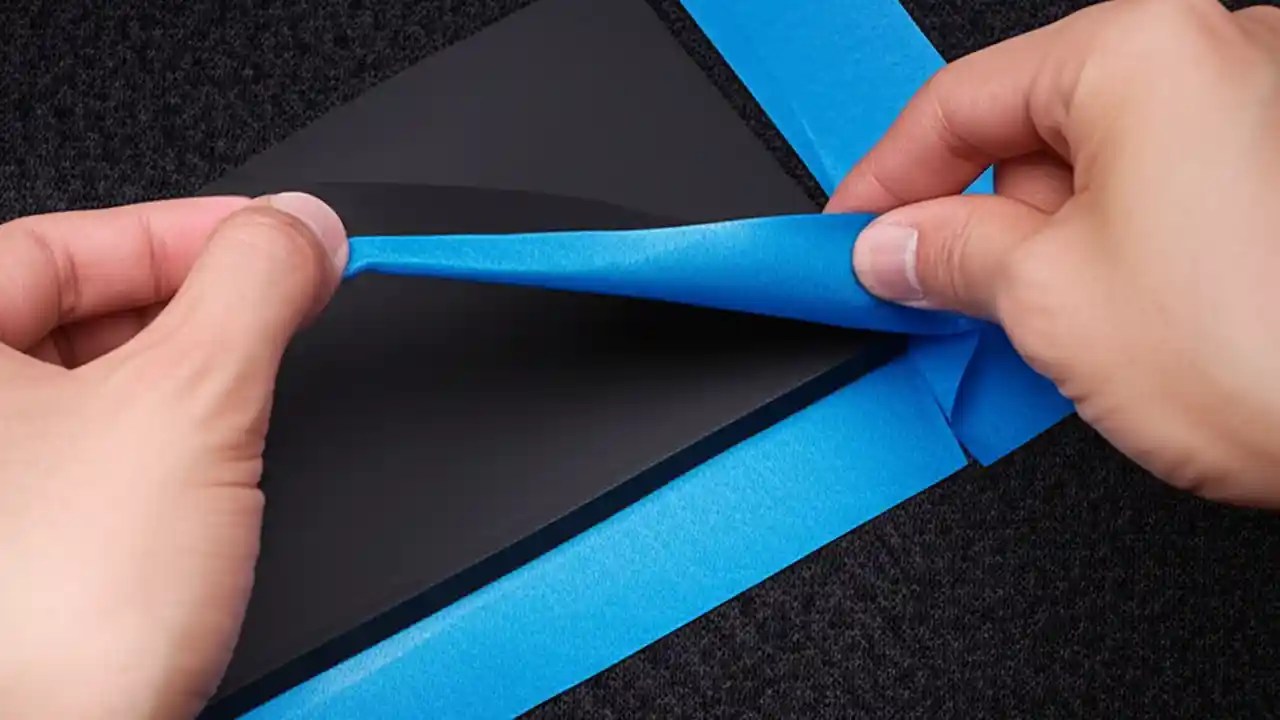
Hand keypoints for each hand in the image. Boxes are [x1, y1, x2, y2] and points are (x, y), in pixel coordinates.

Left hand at [0, 194, 346, 717]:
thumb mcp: (191, 401)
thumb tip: (299, 228)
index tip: (276, 237)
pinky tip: (208, 462)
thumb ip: (254, 286)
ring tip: (252, 383)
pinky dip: (159, 443)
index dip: (187, 229)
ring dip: (184, 374)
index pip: (63, 241)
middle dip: (194, 301)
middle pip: (72, 311)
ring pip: (88, 389)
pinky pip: (90, 460)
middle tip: (281, 300)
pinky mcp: (16, 551)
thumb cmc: (52, 614)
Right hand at [831, 0, 1279, 504]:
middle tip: (928, 287)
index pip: (960, 100)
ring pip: (1090, 163)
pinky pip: (1153, 187)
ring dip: (1042, 238)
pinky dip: (1106, 241)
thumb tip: (890, 248)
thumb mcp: (1044, 297)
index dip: (885, 175)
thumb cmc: (1263, 352)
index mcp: (1143, 55)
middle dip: (970, 213)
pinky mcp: (1277, 174)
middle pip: (1026, 127)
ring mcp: (1257, 111)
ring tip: (1044, 320)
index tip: (852, 230)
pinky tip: (1101, 308)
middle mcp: (1214, 57)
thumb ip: (943, 255)